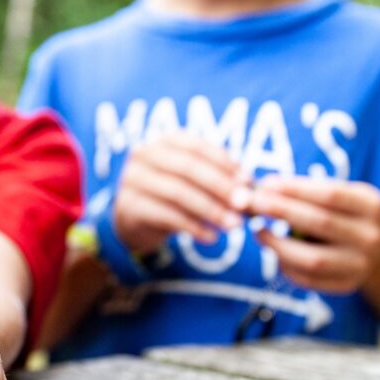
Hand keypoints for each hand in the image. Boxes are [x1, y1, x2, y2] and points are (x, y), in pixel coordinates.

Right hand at [111, 132, 249, 257]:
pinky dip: (193, 227)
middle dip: (220, 186)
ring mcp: (132, 180)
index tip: (248, 182)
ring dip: (210, 210)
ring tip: (232, 225)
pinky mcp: (129, 206)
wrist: (135, 220)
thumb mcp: (194, 182)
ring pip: (178, 193)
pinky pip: (166, 216)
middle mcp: (145, 154)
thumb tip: (251, 188)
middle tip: (244, 204)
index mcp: (164, 141)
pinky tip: (211, 237)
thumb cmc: (172, 195)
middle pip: (188, 168)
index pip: (198, 147)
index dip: (224, 163)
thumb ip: (219, 180)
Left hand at [247, 176, 379, 293]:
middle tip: (253, 203)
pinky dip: (286, 265)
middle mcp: (371, 236)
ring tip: (257, 231)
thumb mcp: (338, 195)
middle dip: (282, 211)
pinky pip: (309, 280)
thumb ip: (304, 192)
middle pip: (321, 223)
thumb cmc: (343, 214)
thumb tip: (259, 190)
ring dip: (279, 244)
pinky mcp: (347, 286)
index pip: (330, 194)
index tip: (266, 184)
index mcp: (371, 205)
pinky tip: (273, 251)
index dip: (295, 189)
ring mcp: (361, 265)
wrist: (375, 249)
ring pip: (313, 259)